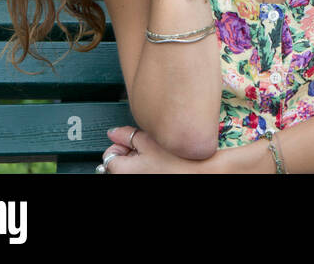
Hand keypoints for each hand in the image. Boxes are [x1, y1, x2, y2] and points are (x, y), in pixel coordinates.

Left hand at [98, 126, 224, 173]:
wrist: (203, 172)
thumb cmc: (177, 160)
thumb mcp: (150, 140)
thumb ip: (128, 135)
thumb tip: (113, 133)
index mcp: (122, 170)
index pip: (111, 155)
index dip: (123, 144)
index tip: (135, 141)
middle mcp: (128, 179)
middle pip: (121, 164)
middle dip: (131, 154)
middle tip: (149, 148)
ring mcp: (143, 180)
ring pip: (134, 170)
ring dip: (141, 162)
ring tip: (158, 156)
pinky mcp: (154, 181)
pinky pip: (146, 173)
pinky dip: (151, 169)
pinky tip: (164, 165)